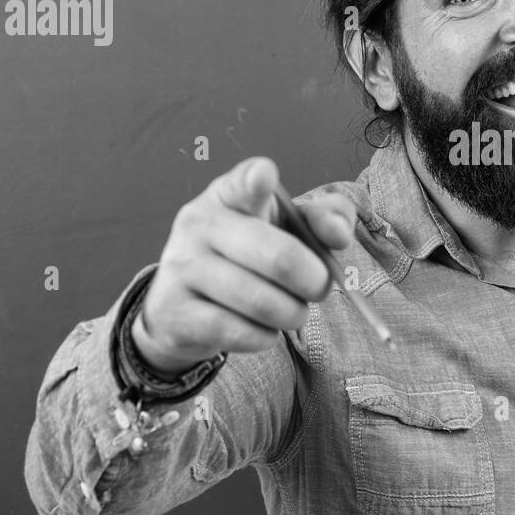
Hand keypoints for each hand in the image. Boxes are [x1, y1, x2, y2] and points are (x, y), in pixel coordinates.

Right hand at [134, 156, 356, 373]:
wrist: (183, 308)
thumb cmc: (251, 258)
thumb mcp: (287, 229)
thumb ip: (325, 220)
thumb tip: (339, 235)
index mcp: (230, 194)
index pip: (243, 180)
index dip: (257, 180)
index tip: (266, 177)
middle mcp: (199, 223)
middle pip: (279, 258)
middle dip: (315, 282)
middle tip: (319, 289)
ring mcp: (182, 266)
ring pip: (263, 303)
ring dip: (293, 314)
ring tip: (291, 311)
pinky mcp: (175, 312)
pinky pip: (242, 332)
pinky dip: (266, 336)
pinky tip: (262, 329)